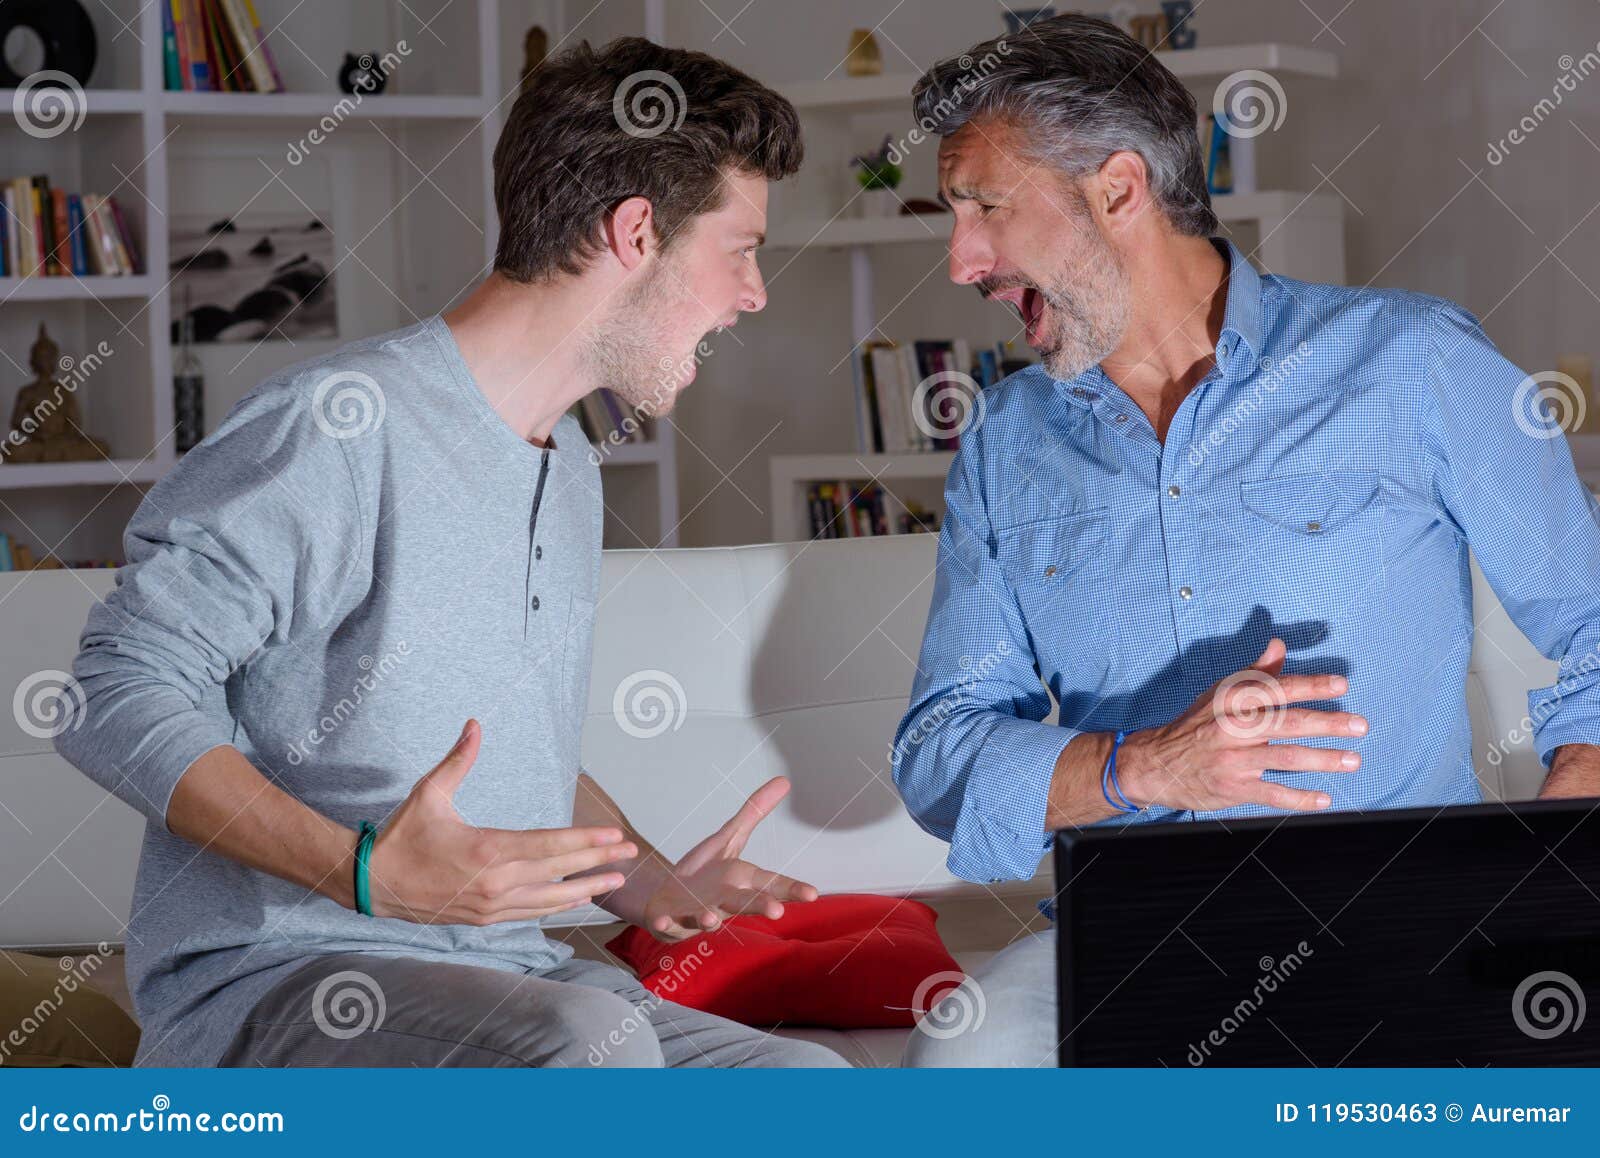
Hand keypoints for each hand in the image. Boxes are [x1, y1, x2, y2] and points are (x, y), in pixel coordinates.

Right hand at [365, 719, 638, 924]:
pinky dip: (555, 906)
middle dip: (598, 863)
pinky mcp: (484, 918)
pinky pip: (529, 913)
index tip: (615, 837)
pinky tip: (574, 899)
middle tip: (630, 857)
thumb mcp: (429, 793)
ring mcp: (491, 905)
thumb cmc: (401, 835)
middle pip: (559, 873)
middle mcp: (495, 882)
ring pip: (548, 900)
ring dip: (584, 890)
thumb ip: (458, 760)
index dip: (586, 841)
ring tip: (612, 882)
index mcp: (487, 849)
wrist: (370, 883)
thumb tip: (474, 725)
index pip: (550, 846)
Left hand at [642, 776, 817, 941]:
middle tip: (777, 912)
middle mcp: (723, 900)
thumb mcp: (728, 838)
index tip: (814, 894)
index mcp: (740, 881)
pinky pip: (666, 924)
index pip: (771, 884)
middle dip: (759, 906)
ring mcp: (696, 912)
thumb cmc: (703, 873)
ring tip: (711, 918)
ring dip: (709, 918)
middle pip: (744, 903)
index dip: (792, 889)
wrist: (664, 897)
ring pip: (707, 917)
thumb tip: (784, 781)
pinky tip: (659, 920)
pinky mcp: (669, 920)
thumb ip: (754, 813)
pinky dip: (663, 924)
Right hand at [1117, 638, 1367, 812]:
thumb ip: (1254, 672)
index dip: (1311, 685)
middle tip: (1360, 724)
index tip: (1341, 684)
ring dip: (1324, 759)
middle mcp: (1233, 728)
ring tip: (1353, 760)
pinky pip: (1273, 793)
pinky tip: (1325, 799)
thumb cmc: (1194, 725)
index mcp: (1232, 700)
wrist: (1155, 764)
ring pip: (1286, 757)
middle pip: (1288, 722)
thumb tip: (1279, 644)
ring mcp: (1234, 760)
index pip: (1277, 688)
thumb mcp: (1219, 694)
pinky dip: (1300, 798)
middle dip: (1328, 723)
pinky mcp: (1233, 788)